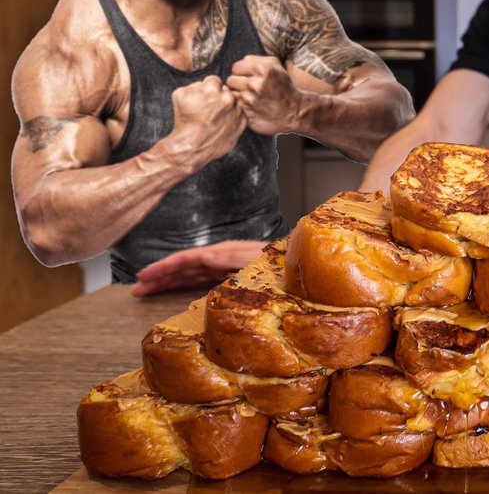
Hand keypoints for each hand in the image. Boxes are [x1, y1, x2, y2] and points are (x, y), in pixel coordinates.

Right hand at [131, 240, 267, 296]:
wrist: (297, 265)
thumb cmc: (280, 262)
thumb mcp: (256, 260)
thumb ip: (231, 258)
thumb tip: (205, 257)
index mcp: (224, 253)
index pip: (187, 259)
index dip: (165, 267)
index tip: (144, 276)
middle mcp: (221, 258)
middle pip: (184, 266)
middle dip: (160, 276)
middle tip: (136, 289)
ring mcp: (224, 266)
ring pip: (189, 273)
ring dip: (168, 280)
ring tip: (146, 291)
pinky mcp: (230, 274)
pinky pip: (200, 278)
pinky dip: (184, 283)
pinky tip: (173, 289)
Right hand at [168, 75, 245, 165]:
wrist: (192, 146)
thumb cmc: (185, 121)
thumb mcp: (180, 94)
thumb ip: (194, 85)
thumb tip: (203, 84)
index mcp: (212, 88)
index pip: (214, 80)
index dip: (208, 87)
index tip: (205, 96)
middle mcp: (227, 98)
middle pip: (225, 91)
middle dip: (218, 96)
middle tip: (209, 108)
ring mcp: (236, 111)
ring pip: (234, 103)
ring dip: (227, 107)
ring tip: (215, 117)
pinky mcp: (241, 124)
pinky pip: (240, 115)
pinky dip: (233, 117)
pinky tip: (222, 123)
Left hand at [226, 55, 304, 134]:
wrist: (294, 111)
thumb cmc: (284, 87)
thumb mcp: (276, 67)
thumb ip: (257, 59)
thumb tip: (242, 61)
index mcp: (261, 69)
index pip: (236, 67)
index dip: (242, 72)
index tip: (251, 77)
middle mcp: (254, 84)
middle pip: (231, 81)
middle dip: (239, 84)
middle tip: (251, 88)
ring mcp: (250, 101)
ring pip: (232, 94)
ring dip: (240, 96)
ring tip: (253, 98)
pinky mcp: (248, 114)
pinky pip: (236, 107)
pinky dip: (242, 107)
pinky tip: (253, 106)